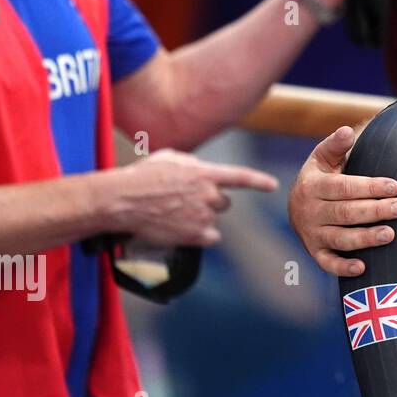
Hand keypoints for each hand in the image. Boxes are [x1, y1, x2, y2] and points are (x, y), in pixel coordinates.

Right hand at [99, 149, 278, 246]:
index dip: (259, 182)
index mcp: (205, 173)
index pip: (241, 177)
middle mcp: (210, 195)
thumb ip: (193, 165)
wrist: (123, 200)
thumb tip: (201, 171)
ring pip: (213, 219)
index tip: (273, 186)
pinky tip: (182, 229)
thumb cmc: (142, 177)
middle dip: (210, 202)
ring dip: (200, 218)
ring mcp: (203, 216)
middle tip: (185, 202)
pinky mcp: (195, 235)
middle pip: (224, 203)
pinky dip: (200, 236)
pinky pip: (210, 238)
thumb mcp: (171, 159)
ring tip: (174, 214)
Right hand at [287, 126, 396, 275]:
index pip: (344, 187)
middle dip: (375, 211)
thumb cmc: (321, 175)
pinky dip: (343, 268)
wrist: (298, 203)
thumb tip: (347, 131)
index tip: (396, 186)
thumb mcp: (323, 157)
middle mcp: (308, 211)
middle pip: (345, 213)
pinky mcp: (314, 252)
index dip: (370, 187)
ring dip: (365, 238)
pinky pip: (327, 264)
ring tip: (390, 234)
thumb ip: (336, 145)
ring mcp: (311, 234)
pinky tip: (363, 268)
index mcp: (312, 185)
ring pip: (340, 239)